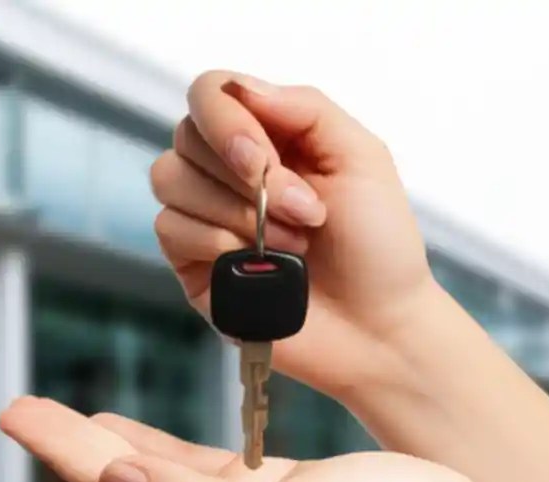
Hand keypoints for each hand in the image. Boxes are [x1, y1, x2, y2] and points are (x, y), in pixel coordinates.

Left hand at [0, 397, 487, 481]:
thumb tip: (118, 476)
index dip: (60, 448)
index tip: (15, 414)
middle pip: (114, 479)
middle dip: (61, 441)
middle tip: (15, 407)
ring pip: (140, 469)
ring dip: (92, 439)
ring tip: (48, 414)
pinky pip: (180, 465)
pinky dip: (143, 442)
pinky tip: (115, 430)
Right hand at [153, 71, 446, 396]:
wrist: (376, 326)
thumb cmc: (378, 246)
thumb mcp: (361, 157)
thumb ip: (305, 109)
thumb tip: (239, 89)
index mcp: (268, 136)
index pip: (211, 94)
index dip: (227, 120)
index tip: (266, 158)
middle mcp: (227, 171)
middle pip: (186, 134)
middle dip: (244, 173)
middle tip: (303, 210)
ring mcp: (204, 216)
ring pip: (170, 179)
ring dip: (236, 211)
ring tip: (291, 242)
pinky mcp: (190, 262)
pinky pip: (171, 228)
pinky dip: (218, 243)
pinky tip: (260, 264)